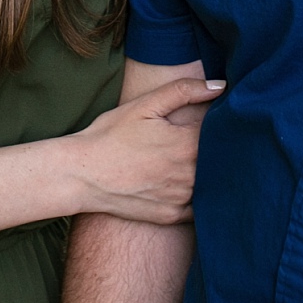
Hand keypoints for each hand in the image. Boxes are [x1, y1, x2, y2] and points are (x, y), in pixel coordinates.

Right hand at [67, 78, 224, 222]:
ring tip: (190, 158)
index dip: (221, 121)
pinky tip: (186, 182)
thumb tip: (221, 86)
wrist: (80, 175)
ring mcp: (182, 198)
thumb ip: (184, 91)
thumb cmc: (110, 136)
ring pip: (213, 182)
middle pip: (221, 158)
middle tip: (202, 138)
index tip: (216, 117)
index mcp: (188, 144)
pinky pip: (199, 207)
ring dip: (211, 171)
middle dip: (219, 146)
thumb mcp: (145, 104)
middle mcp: (191, 174)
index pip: (221, 130)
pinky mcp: (173, 216)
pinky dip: (200, 195)